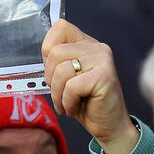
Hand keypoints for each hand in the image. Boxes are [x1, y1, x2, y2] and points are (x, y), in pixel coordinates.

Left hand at [41, 19, 137, 153]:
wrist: (109, 126)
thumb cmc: (86, 103)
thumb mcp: (67, 78)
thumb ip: (58, 61)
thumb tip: (43, 53)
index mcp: (87, 44)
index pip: (61, 27)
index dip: (48, 48)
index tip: (52, 69)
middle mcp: (97, 48)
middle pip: (55, 52)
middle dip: (50, 78)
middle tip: (59, 93)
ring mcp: (102, 60)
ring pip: (60, 70)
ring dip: (58, 94)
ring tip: (66, 103)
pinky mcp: (104, 76)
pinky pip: (71, 87)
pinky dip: (67, 102)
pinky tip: (74, 108)